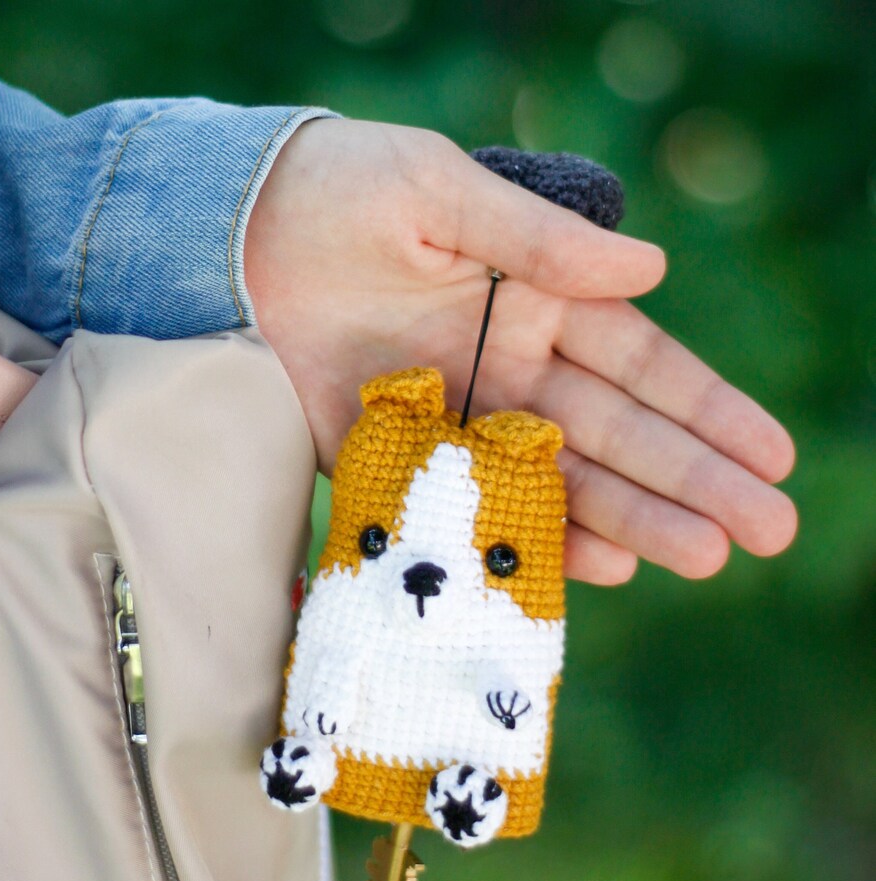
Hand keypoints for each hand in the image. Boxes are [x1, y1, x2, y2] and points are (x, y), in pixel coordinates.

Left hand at [244, 119, 796, 584]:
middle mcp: (507, 369)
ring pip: (558, 477)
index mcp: (533, 301)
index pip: (639, 363)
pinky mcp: (392, 457)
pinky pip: (468, 504)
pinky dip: (527, 533)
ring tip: (703, 557)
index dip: (705, 408)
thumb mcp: (440, 194)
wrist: (233, 236)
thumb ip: (537, 240)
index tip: (771, 454)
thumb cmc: (341, 190)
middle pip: (615, 433)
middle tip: (763, 532)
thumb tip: (652, 268)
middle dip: (691, 479)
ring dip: (630, 519)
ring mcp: (455, 420)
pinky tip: (594, 565)